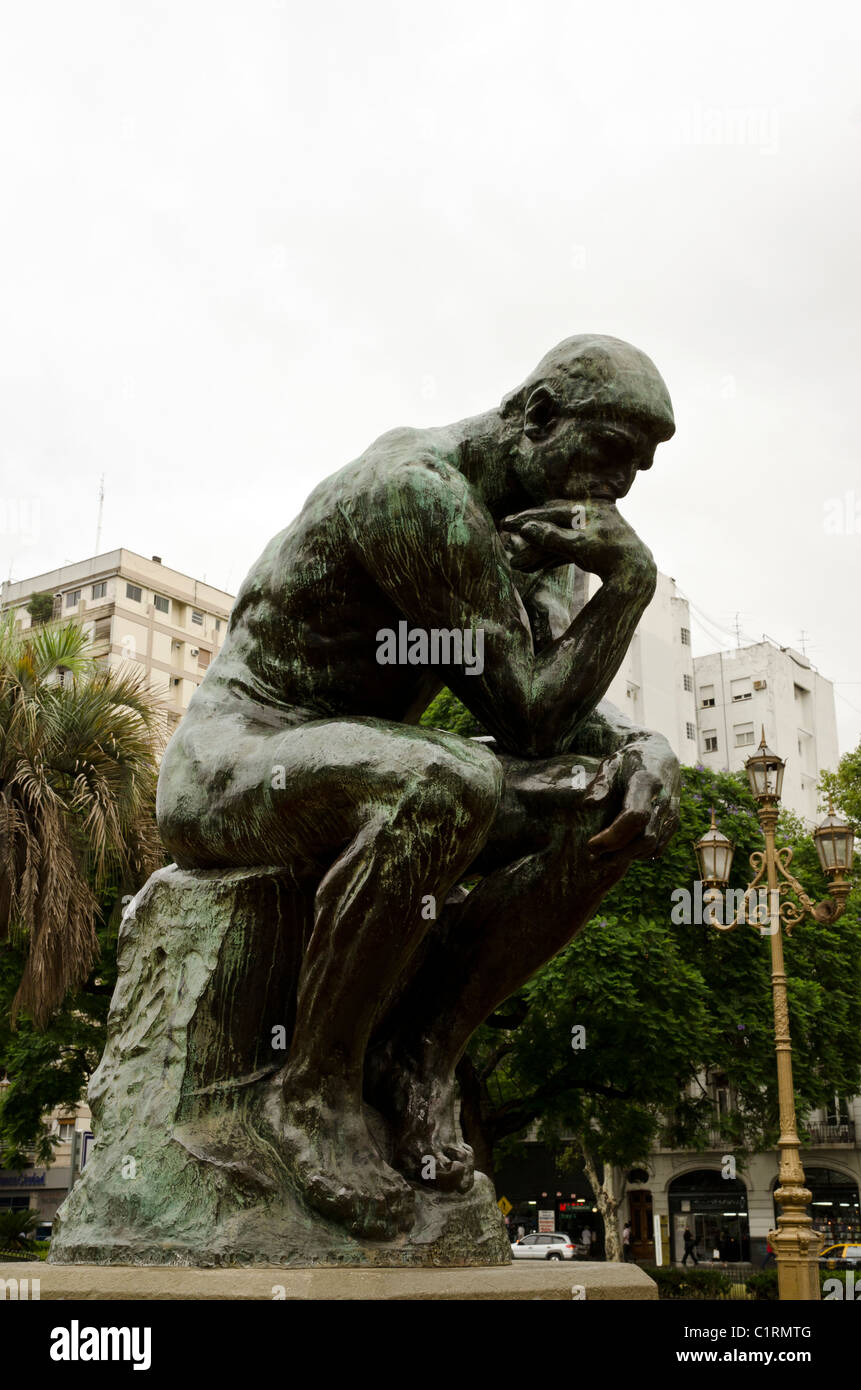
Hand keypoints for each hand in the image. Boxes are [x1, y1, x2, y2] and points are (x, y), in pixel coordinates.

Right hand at [501, 500, 654, 583]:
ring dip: (537, 551)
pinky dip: (551, 558)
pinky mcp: (593, 545)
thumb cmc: (609, 556)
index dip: (526, 517)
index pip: (550, 510)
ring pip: (558, 538)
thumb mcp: (578, 547)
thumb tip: (525, 528)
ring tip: (517, 564)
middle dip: (528, 532)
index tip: (505, 523)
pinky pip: (567, 548)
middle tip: (504, 531)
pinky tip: (535, 568)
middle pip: (551, 522)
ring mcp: (591, 529)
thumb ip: (551, 537)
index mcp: (587, 508)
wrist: (636, 573)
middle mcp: (589, 514)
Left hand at [584, 735, 679, 860]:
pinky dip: (639, 855)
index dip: (613, 836)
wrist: (659, 754)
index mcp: (647, 782)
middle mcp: (663, 800)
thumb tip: (588, 805)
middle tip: (591, 859)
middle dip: (617, 854)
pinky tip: (620, 852)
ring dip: (626, 857)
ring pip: (652, 846)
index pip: (634, 816)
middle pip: (644, 838)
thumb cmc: (628, 760)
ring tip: (601, 859)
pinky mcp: (673, 822)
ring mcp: (671, 813)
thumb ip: (600, 782)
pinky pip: (658, 847)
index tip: (590, 845)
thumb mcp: (610, 763)